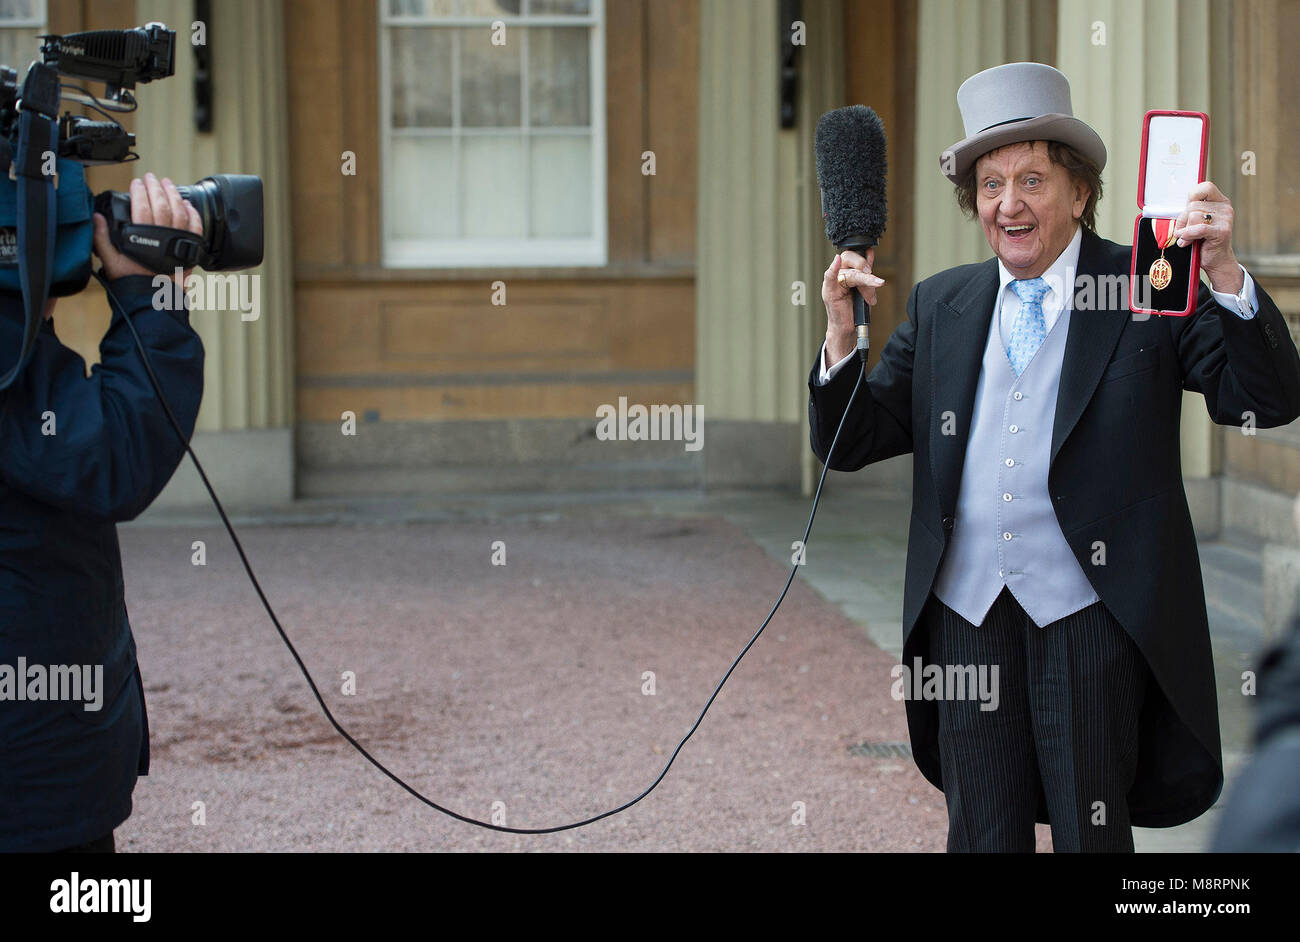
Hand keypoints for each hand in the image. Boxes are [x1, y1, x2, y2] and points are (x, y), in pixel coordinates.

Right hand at [93, 172, 202, 283]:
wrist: (152, 301)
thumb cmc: (131, 281)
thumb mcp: (110, 260)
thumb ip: (101, 237)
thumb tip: (95, 217)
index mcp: (143, 237)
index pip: (142, 206)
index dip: (139, 192)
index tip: (136, 182)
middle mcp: (163, 238)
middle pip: (162, 205)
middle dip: (156, 187)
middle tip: (151, 177)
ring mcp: (179, 243)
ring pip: (180, 212)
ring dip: (174, 195)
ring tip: (168, 184)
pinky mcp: (190, 251)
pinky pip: (196, 228)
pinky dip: (193, 214)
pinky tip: (187, 204)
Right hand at [822, 247, 884, 363]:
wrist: (847, 327)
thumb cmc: (854, 308)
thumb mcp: (864, 287)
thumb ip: (865, 271)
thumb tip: (870, 253)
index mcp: (845, 271)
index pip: (853, 255)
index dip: (864, 259)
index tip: (872, 267)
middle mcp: (837, 274)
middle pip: (849, 258)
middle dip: (864, 268)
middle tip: (875, 279)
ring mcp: (832, 283)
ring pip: (849, 273)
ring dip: (864, 282)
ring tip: (870, 297)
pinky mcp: (829, 292)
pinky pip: (830, 277)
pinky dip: (833, 269)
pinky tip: (836, 261)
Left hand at [1171, 180, 1241, 294]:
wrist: (1216, 261)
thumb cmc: (1203, 242)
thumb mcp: (1195, 223)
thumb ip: (1190, 212)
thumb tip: (1171, 209)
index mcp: (1219, 201)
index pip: (1204, 187)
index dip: (1191, 196)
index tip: (1186, 210)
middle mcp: (1224, 207)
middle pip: (1192, 205)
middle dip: (1182, 220)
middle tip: (1183, 231)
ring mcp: (1225, 219)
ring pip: (1193, 215)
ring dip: (1185, 229)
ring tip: (1188, 238)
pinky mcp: (1222, 231)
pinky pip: (1198, 228)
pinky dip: (1188, 235)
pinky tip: (1186, 241)